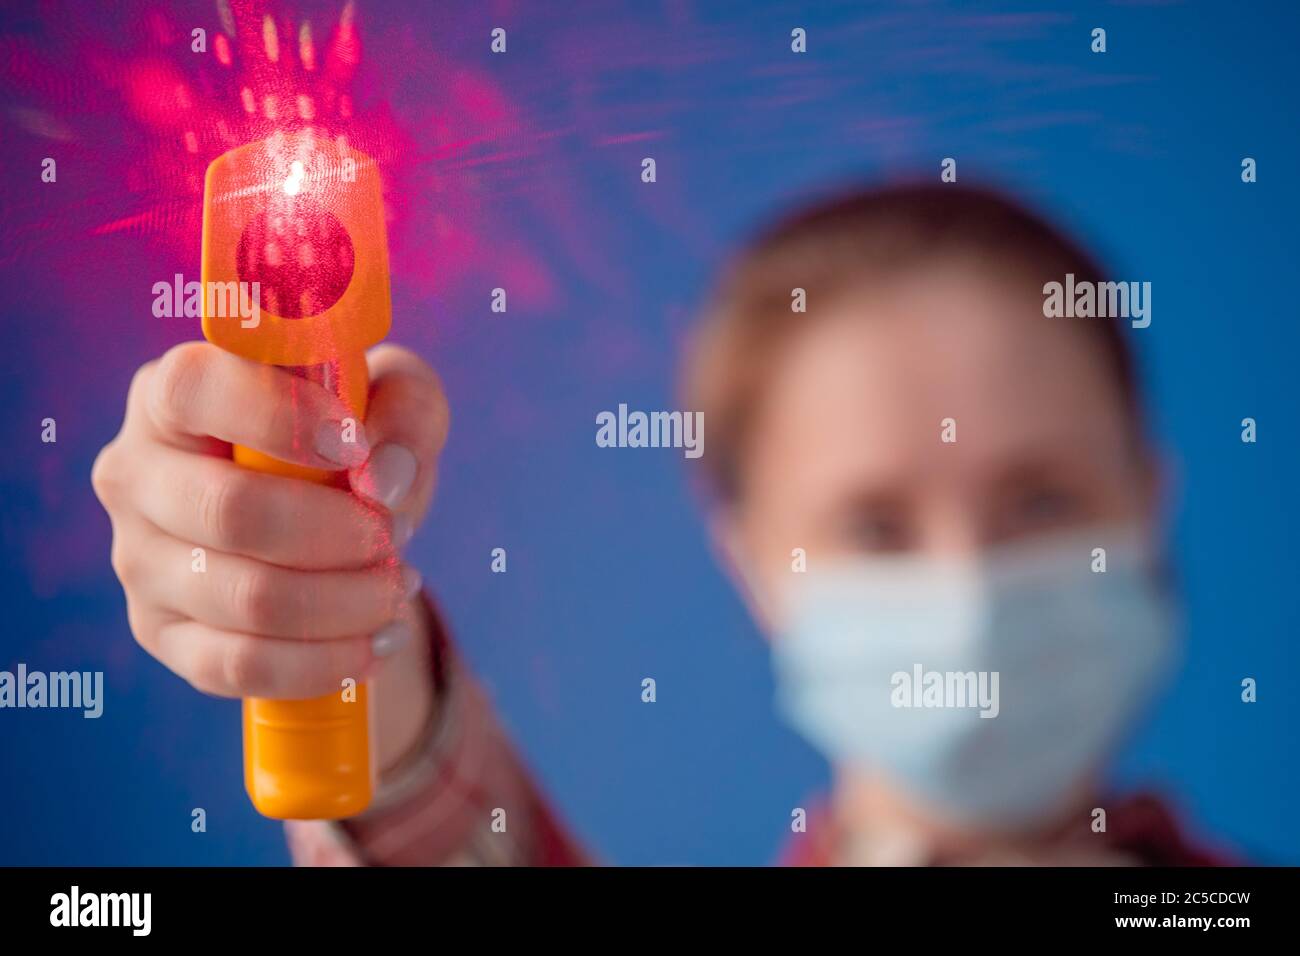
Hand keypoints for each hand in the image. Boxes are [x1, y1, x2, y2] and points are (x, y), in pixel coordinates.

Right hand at [92, 341, 449, 771]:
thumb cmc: (352, 442)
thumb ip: (406, 411)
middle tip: (396, 534)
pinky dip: (325, 662)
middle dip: (340, 532)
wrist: (329, 521)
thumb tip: (383, 479)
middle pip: (231, 512)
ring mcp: (137, 559)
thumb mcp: (396, 401)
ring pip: (247, 599)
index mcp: (174, 390)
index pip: (196, 389)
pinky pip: (241, 667)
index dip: (281, 419)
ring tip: (398, 587)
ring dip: (348, 601)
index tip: (356, 446)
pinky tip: (376, 641)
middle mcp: (136, 472)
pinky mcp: (161, 633)